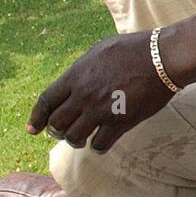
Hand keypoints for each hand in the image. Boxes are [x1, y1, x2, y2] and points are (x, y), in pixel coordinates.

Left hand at [27, 32, 174, 152]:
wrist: (162, 58)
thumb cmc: (135, 49)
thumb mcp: (99, 50)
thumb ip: (83, 69)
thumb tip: (75, 80)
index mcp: (75, 76)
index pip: (46, 102)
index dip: (36, 118)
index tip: (32, 129)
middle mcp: (83, 96)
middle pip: (57, 123)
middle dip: (56, 131)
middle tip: (63, 132)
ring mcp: (101, 111)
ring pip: (75, 137)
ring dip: (75, 140)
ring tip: (82, 139)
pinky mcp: (121, 122)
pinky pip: (100, 144)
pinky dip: (98, 147)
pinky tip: (102, 144)